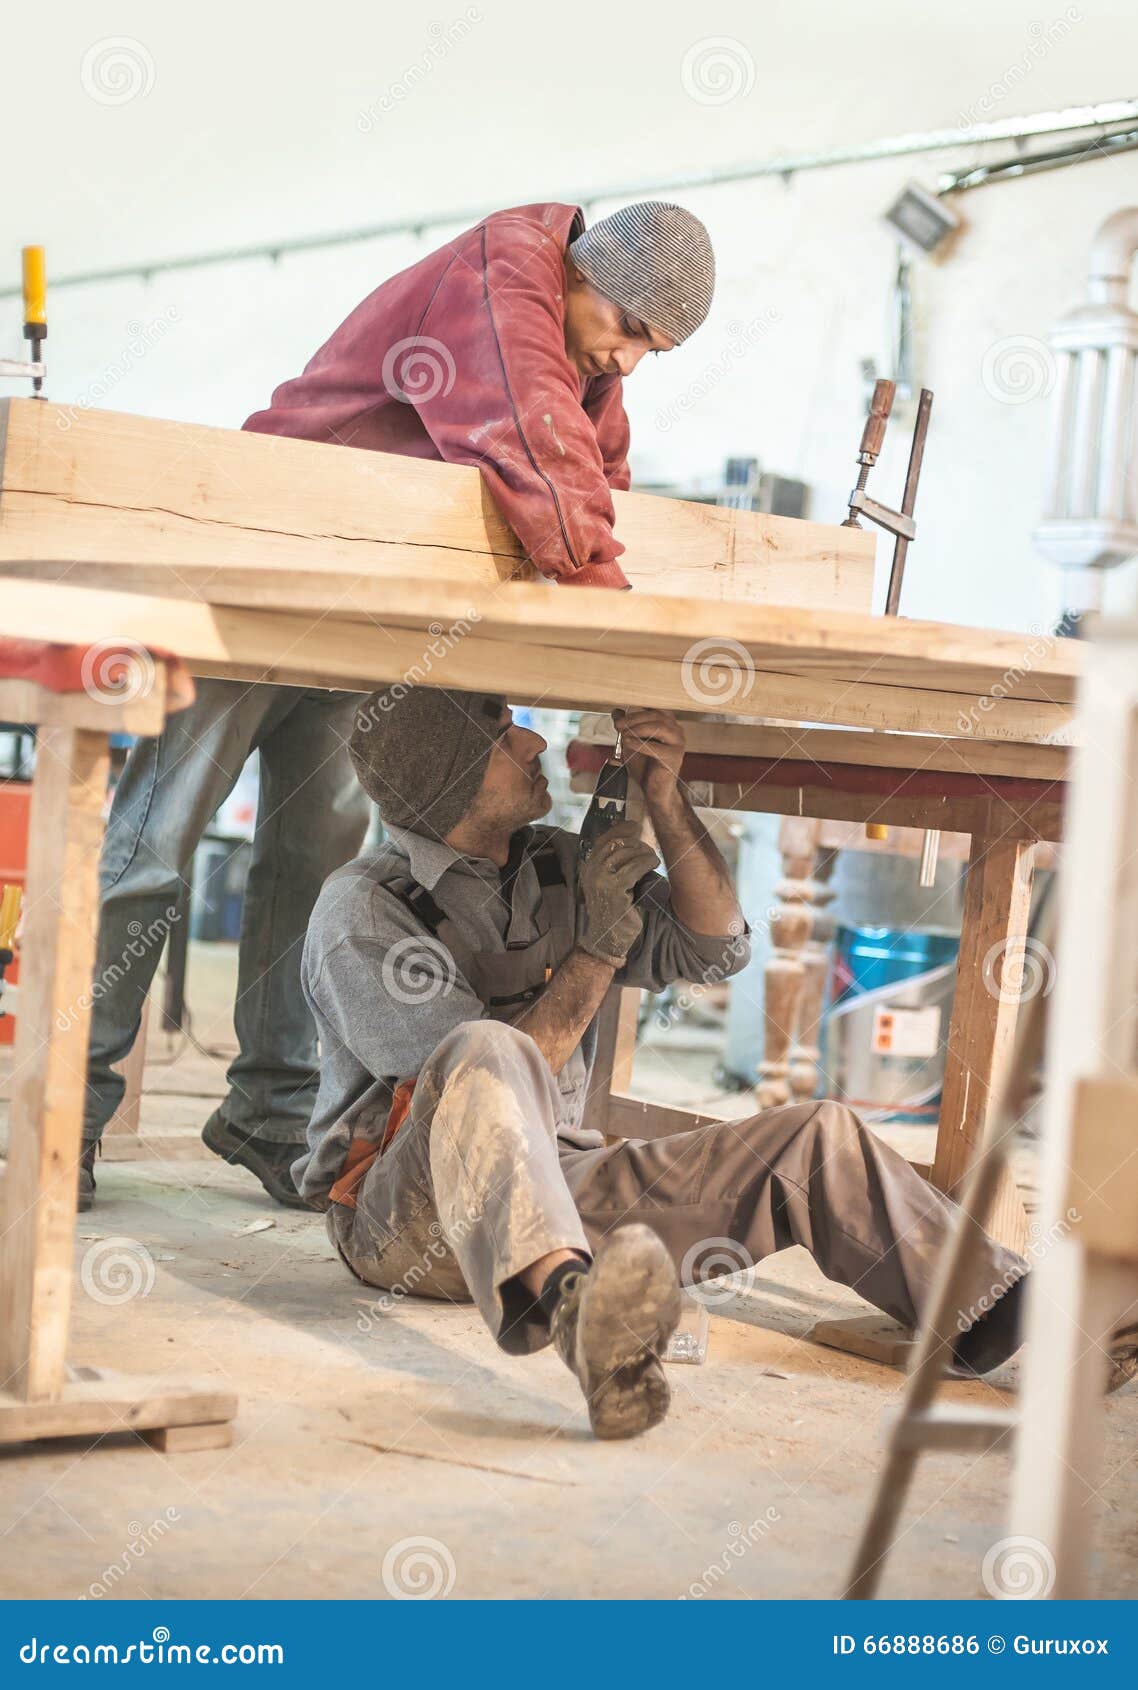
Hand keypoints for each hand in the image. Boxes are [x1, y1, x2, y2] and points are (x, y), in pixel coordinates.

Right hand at [577, 819, 659, 966]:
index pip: (603, 840)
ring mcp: (602, 879)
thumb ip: (609, 870)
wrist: (607, 938)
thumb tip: (629, 848)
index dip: (620, 830)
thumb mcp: (605, 886)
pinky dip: (647, 862)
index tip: (634, 826)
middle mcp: (591, 871)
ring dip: (644, 852)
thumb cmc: (613, 911)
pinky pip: (635, 868)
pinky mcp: (615, 889)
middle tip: (648, 851)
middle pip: (617, 844)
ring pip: (627, 854)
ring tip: (652, 859)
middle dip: (636, 843)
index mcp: (587, 868)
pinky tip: (653, 863)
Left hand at [612, 708, 684, 799]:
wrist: (653, 789)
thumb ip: (626, 727)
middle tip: (618, 725)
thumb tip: (616, 712)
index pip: (654, 710)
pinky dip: (640, 744)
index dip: (636, 712)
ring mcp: (678, 743)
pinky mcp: (674, 757)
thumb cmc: (645, 766)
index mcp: (668, 725)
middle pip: (656, 716)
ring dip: (638, 729)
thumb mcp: (632, 742)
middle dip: (634, 719)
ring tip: (624, 735)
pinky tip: (628, 743)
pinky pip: (656, 747)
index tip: (619, 718)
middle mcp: (676, 731)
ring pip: (659, 727)